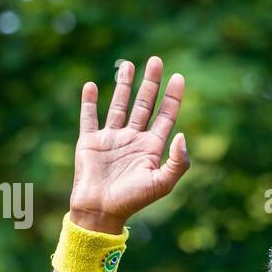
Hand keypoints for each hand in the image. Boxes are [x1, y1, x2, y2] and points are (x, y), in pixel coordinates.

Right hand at [69, 56, 189, 230]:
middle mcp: (133, 139)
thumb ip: (177, 162)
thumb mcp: (162, 183)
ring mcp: (112, 139)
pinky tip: (92, 86)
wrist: (100, 211)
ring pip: (119, 106)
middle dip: (151, 83)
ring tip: (129, 65)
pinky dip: (89, 101)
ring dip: (124, 85)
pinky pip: (89, 117)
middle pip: (145, 105)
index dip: (173, 97)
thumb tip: (182, 135)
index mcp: (152, 148)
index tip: (179, 77)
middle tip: (156, 61)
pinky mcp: (90, 141)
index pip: (166, 116)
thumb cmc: (133, 200)